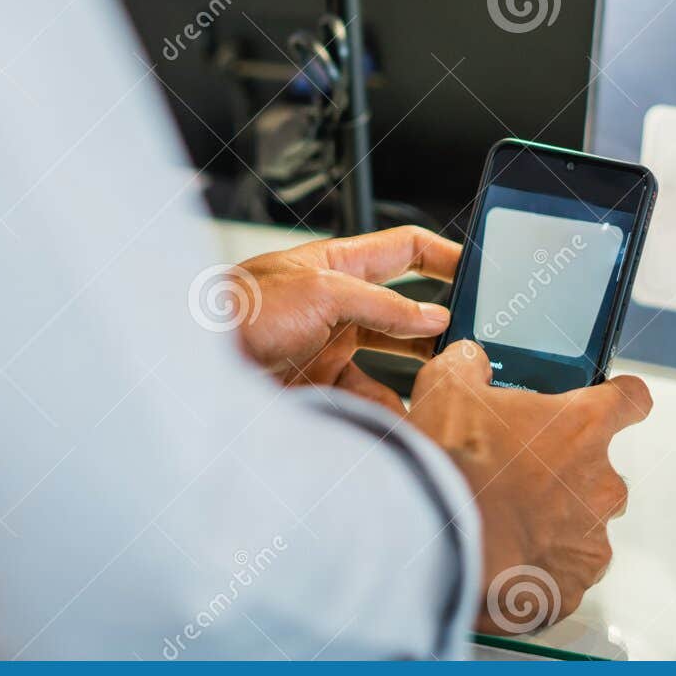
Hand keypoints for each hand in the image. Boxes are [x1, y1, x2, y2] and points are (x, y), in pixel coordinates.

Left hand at [230, 226, 459, 414]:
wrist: (193, 367)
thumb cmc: (239, 311)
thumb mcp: (322, 294)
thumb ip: (382, 305)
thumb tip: (434, 316)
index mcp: (338, 266)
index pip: (404, 250)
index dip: (445, 257)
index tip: (482, 270)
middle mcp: (338, 305)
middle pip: (405, 312)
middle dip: (438, 328)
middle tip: (471, 345)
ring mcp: (329, 348)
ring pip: (391, 364)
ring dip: (417, 378)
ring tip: (444, 392)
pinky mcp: (320, 389)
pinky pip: (367, 401)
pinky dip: (389, 414)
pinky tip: (408, 424)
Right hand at [406, 341, 652, 633]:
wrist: (433, 538)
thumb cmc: (450, 463)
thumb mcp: (448, 388)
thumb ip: (469, 366)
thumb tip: (471, 361)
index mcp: (583, 428)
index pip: (631, 401)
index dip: (622, 401)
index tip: (616, 402)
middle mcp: (600, 485)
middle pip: (600, 473)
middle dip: (565, 475)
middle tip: (516, 478)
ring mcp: (589, 542)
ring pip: (582, 529)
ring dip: (552, 526)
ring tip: (502, 525)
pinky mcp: (569, 589)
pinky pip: (561, 576)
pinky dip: (536, 571)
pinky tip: (500, 562)